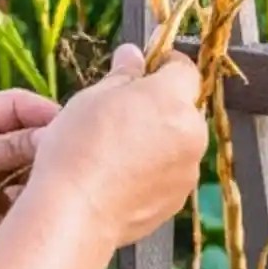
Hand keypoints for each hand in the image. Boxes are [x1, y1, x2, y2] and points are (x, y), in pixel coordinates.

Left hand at [0, 89, 59, 268]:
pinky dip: (33, 204)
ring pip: (34, 171)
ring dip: (41, 178)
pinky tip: (33, 209)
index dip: (46, 114)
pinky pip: (28, 201)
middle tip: (65, 161)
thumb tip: (55, 136)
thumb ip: (8, 146)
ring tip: (47, 188)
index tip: (68, 130)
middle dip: (48, 148)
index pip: (21, 106)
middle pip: (33, 138)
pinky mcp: (1, 208)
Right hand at [28, 43, 207, 248]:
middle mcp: (192, 134)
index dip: (163, 66)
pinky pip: (169, 174)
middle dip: (159, 107)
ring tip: (116, 151)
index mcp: (174, 99)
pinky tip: (120, 176)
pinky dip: (153, 171)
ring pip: (178, 144)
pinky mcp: (177, 201)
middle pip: (183, 109)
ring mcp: (188, 171)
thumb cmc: (79, 148)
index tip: (144, 70)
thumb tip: (133, 56)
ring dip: (157, 141)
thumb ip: (123, 74)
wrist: (76, 212)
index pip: (184, 68)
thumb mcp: (93, 97)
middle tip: (121, 114)